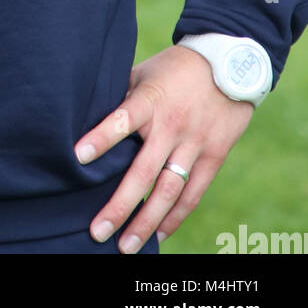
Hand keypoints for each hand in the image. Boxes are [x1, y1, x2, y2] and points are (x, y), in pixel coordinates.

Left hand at [74, 44, 254, 251]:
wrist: (230, 61)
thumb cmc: (175, 67)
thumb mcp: (144, 72)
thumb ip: (122, 96)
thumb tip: (87, 114)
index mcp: (150, 100)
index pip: (121, 120)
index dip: (100, 138)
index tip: (77, 157)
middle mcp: (171, 125)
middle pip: (142, 172)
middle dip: (119, 205)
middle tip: (97, 231)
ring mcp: (194, 144)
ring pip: (168, 191)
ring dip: (147, 221)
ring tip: (127, 245)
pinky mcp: (214, 156)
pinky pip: (193, 193)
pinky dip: (175, 216)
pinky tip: (158, 234)